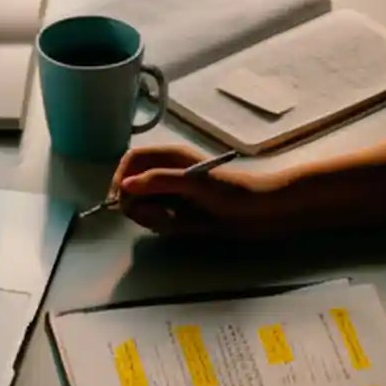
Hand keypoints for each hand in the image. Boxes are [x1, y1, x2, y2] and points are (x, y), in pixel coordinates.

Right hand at [109, 145, 287, 236]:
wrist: (263, 213)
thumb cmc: (233, 192)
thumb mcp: (195, 184)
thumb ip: (160, 181)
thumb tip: (126, 186)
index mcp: (171, 157)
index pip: (131, 160)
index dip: (121, 178)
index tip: (122, 201)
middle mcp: (168, 173)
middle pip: (133, 185)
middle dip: (138, 204)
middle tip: (159, 217)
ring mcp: (173, 194)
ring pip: (144, 206)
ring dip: (152, 218)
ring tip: (176, 223)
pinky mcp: (180, 213)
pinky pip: (158, 220)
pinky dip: (164, 226)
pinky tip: (183, 228)